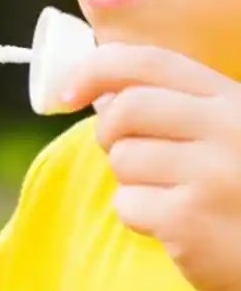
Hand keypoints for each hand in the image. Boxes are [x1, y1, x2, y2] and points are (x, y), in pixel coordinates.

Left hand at [65, 43, 240, 290]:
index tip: (66, 92)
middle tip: (127, 156)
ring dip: (133, 181)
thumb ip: (175, 109)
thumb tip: (98, 93)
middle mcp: (231, 129)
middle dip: (110, 133)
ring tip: (175, 198)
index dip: (96, 69)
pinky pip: (127, 203)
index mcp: (236, 101)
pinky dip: (140, 217)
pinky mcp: (189, 218)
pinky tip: (179, 227)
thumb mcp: (228, 137)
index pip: (151, 62)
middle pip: (127, 108)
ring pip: (123, 159)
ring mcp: (212, 174)